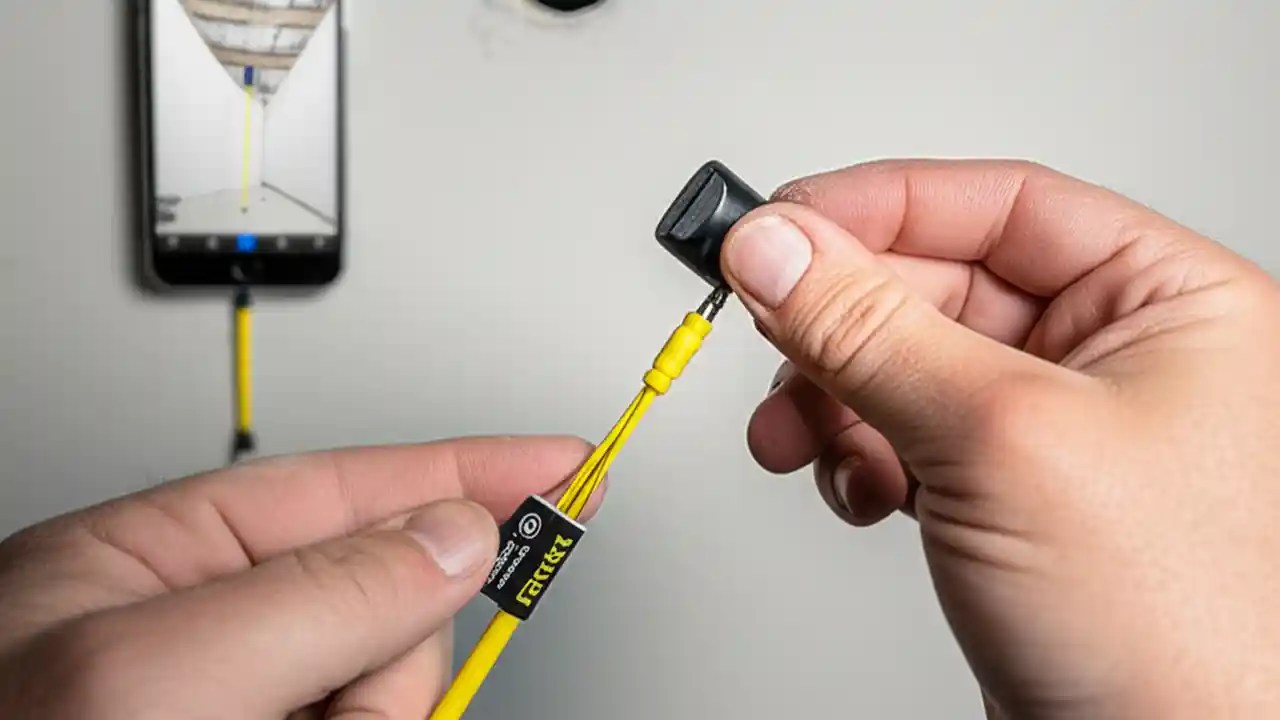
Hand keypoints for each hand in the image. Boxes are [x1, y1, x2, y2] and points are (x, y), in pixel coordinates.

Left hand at [0, 436, 596, 718]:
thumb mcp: (163, 676)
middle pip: (386, 596)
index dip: (468, 468)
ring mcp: (240, 699)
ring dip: (376, 717)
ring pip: (391, 683)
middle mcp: (201, 625)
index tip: (561, 464)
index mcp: (154, 560)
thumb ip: (323, 591)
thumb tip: (452, 534)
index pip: (350, 484)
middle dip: (390, 659)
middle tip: (346, 710)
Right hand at [721, 160, 1279, 718]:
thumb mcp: (1002, 440)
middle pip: (934, 288)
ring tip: (798, 438)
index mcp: (1165, 301)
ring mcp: (1056, 429)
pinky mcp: (1007, 493)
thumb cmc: (1176, 628)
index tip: (778, 226)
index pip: (996, 205)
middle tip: (765, 334)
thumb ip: (871, 328)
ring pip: (904, 366)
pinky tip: (855, 490)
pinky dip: (857, 455)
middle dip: (838, 324)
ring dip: (833, 396)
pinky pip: (903, 435)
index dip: (877, 206)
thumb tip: (775, 246)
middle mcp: (1114, 355)